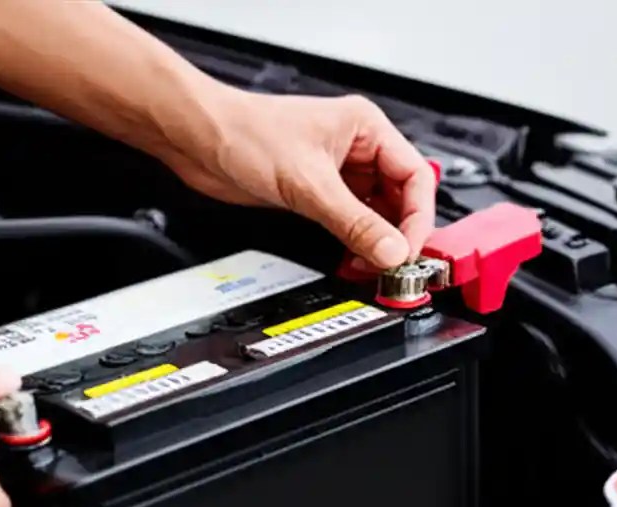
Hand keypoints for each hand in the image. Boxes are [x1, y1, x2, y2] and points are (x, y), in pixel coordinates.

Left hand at [167, 90, 436, 267]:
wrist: (199, 139)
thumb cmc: (244, 133)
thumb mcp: (309, 183)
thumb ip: (354, 222)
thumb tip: (392, 251)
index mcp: (366, 128)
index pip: (416, 176)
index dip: (418, 217)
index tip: (408, 251)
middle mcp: (355, 148)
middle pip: (400, 197)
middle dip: (399, 233)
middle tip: (395, 267)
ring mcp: (335, 171)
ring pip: (375, 212)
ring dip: (377, 241)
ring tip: (375, 268)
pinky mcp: (314, 191)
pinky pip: (348, 221)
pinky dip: (354, 242)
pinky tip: (354, 259)